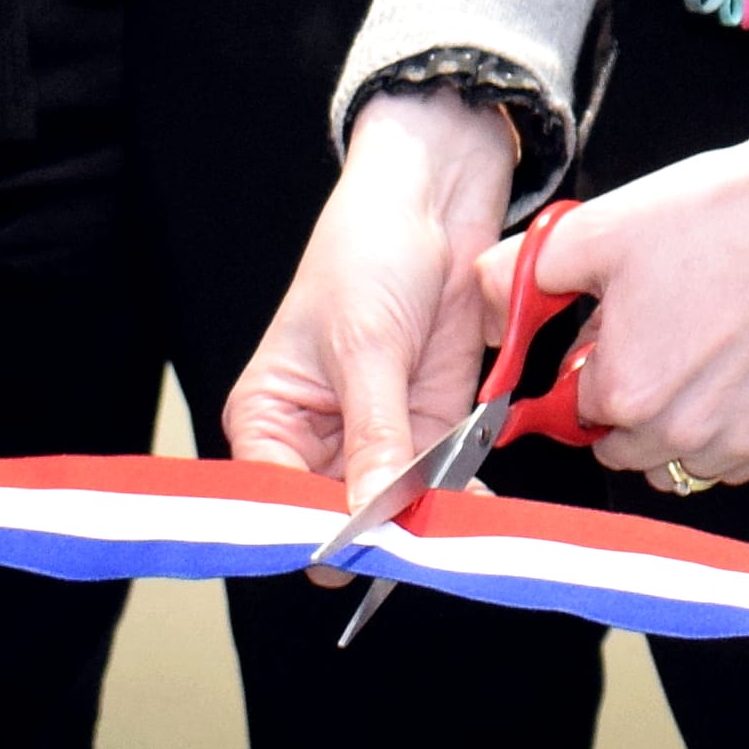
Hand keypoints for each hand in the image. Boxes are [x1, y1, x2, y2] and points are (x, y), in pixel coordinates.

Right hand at [226, 88, 518, 529]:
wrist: (435, 199)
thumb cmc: (368, 250)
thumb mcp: (366, 346)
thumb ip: (374, 436)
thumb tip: (370, 518)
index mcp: (268, 420)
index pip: (278, 506)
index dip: (316, 532)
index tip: (360, 549)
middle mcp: (316, 440)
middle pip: (337, 520)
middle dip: (376, 535)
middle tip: (415, 544)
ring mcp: (377, 440)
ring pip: (394, 513)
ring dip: (426, 523)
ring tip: (454, 532)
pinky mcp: (431, 431)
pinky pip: (441, 486)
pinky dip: (461, 498)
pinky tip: (479, 506)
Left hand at [540, 119, 748, 493]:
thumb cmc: (718, 215)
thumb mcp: (597, 229)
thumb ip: (522, 275)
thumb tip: (482, 301)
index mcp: (624, 391)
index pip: (575, 411)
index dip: (590, 364)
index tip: (614, 330)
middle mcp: (681, 434)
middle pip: (625, 447)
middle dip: (628, 403)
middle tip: (661, 333)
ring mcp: (743, 444)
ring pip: (682, 462)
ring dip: (678, 425)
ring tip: (703, 350)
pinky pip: (739, 460)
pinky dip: (733, 427)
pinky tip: (746, 366)